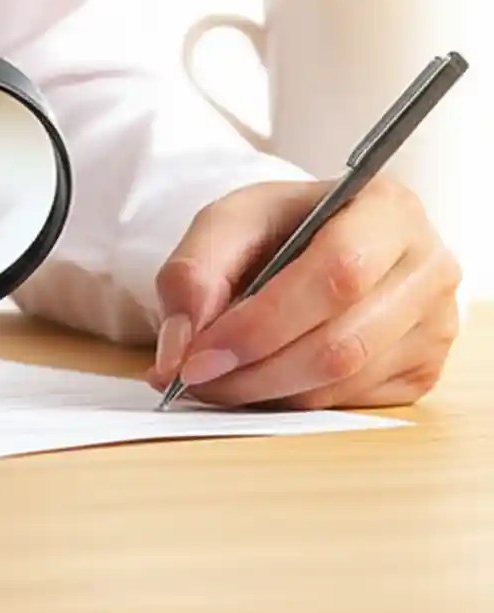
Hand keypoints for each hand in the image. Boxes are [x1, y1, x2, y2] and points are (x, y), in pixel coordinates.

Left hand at [147, 178, 461, 409]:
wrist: (307, 243)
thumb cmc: (275, 228)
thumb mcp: (224, 226)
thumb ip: (191, 275)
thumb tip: (177, 354)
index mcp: (388, 208)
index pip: (336, 275)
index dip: (261, 325)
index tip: (197, 357)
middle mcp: (429, 265)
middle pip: (343, 340)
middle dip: (255, 370)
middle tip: (195, 378)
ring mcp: (436, 323)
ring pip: (345, 380)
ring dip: (266, 392)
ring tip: (216, 379)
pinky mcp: (424, 369)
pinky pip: (353, 403)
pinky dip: (294, 399)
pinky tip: (262, 378)